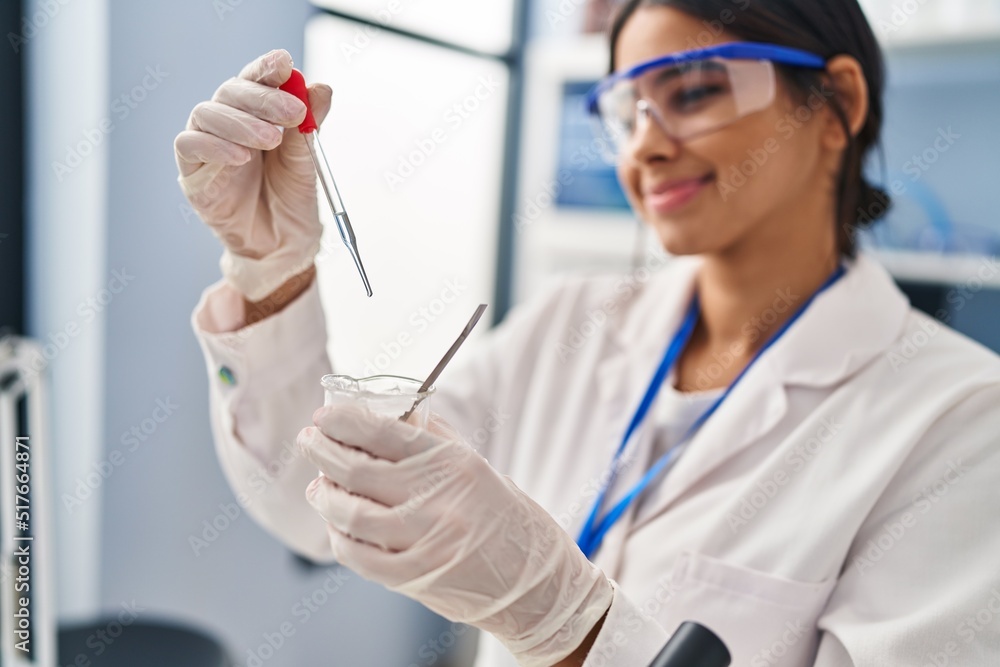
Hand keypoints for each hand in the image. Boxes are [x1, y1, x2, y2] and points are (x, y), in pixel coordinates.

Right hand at [174, 49, 331, 300]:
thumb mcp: (308, 162)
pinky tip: (240, 156)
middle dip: (262, 98)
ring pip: (206, 114)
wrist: (282, 246)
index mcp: (256, 114)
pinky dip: (214, 146)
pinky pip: (189, 146)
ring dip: (241, 122)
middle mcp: (227, 124)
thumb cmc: (292, 201)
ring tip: (271, 139)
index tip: (285, 64)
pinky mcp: (192, 173)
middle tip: (292, 113)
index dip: (266, 68)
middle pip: (231, 92)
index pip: (255, 81)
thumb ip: (310, 126)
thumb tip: (321, 88)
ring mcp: (206, 146)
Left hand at [297, 404, 612, 666]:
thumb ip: (432, 441)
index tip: (324, 417)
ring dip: (322, 495)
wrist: (534, 583)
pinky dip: (338, 536)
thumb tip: (387, 415)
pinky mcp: (412, 577)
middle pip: (355, 469)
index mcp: (451, 463)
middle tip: (308, 442)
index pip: (382, 433)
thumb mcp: (476, 468)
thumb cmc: (507, 520)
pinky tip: (336, 525)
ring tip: (317, 486)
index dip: (343, 421)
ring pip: (348, 512)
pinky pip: (356, 554)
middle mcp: (435, 499)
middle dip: (321, 451)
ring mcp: (422, 540)